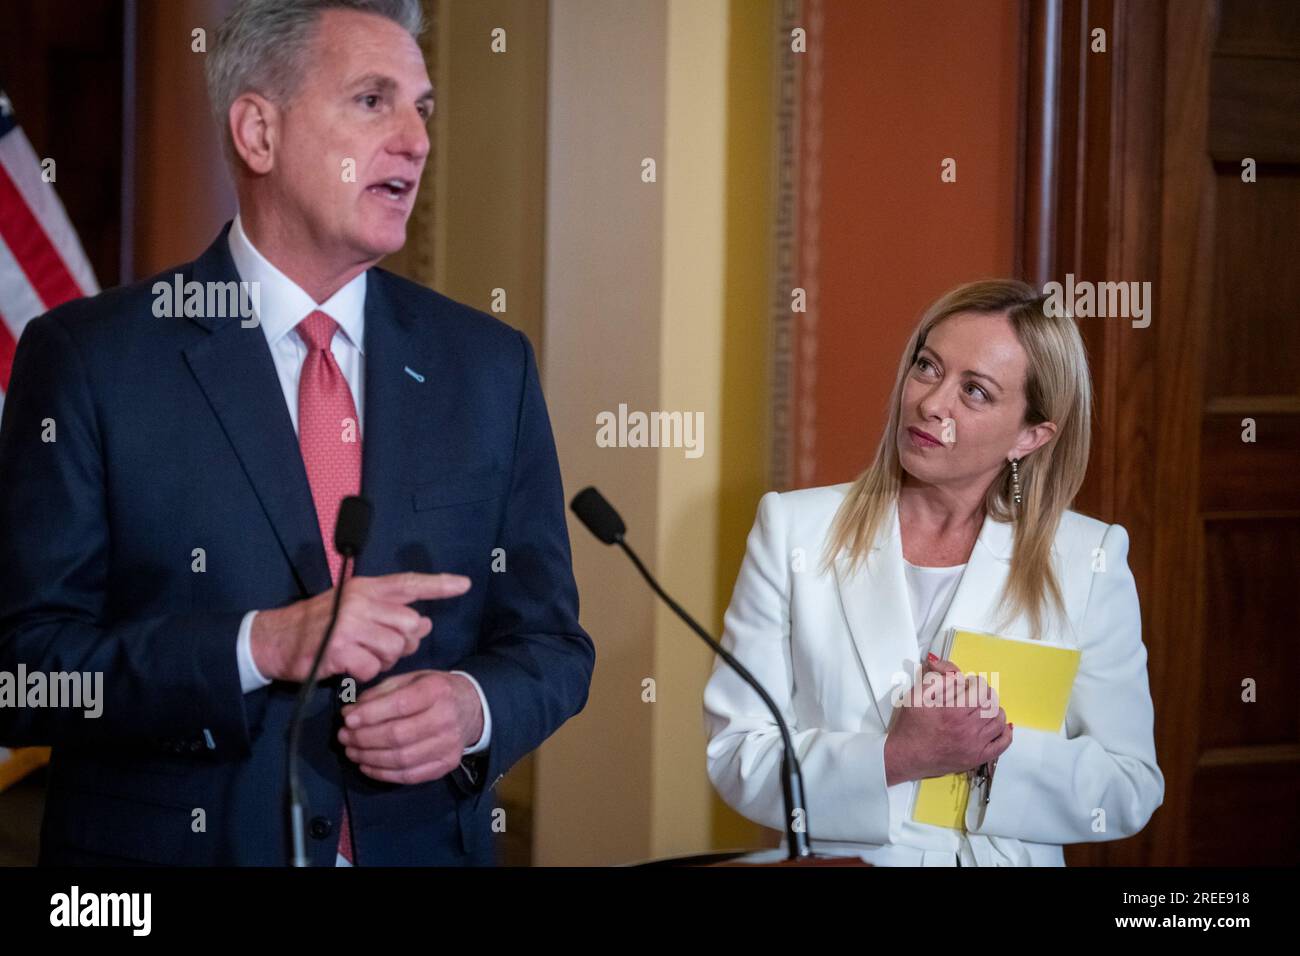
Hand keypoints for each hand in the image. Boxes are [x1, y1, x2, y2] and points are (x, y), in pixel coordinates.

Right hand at [250, 572, 470, 682]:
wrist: (273, 640)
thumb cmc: (318, 626)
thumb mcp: (353, 610)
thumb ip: (389, 614)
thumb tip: (426, 623)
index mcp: (365, 587)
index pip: (409, 582)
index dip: (439, 584)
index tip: (464, 584)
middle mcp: (360, 600)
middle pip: (411, 624)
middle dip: (404, 642)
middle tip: (382, 647)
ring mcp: (350, 624)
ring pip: (395, 648)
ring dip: (383, 660)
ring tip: (362, 656)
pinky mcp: (340, 648)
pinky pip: (372, 668)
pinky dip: (364, 674)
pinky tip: (348, 667)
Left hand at [337, 670, 484, 783]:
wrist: (470, 708)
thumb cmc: (433, 691)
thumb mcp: (411, 679)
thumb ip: (381, 693)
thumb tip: (351, 711)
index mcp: (437, 691)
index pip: (399, 705)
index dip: (369, 715)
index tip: (347, 719)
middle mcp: (446, 718)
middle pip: (397, 735)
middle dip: (364, 738)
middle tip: (343, 736)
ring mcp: (448, 745)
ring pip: (401, 759)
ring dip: (369, 757)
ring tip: (351, 750)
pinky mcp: (446, 765)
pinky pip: (409, 775)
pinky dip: (383, 774)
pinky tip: (367, 765)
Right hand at [884, 654, 1011, 785]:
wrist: (906, 756)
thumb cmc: (910, 725)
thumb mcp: (916, 695)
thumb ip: (935, 677)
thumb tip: (948, 667)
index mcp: (953, 711)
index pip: (980, 689)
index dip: (976, 682)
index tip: (970, 683)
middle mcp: (967, 728)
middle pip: (991, 703)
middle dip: (985, 694)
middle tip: (976, 694)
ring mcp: (975, 746)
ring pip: (998, 721)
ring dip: (994, 710)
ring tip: (983, 708)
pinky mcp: (977, 758)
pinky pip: (1002, 744)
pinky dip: (1005, 733)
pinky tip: (997, 726)